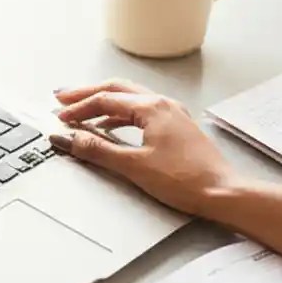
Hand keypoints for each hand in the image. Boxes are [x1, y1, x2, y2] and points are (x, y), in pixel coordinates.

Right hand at [51, 80, 235, 215]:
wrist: (222, 193)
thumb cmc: (185, 180)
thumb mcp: (134, 166)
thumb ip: (98, 150)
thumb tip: (68, 138)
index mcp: (152, 107)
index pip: (105, 99)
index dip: (79, 109)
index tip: (59, 118)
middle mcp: (163, 104)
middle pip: (118, 90)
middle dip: (88, 94)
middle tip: (64, 100)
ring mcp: (173, 114)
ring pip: (131, 99)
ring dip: (105, 103)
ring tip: (83, 112)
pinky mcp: (178, 129)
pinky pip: (142, 113)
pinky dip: (121, 115)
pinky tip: (112, 127)